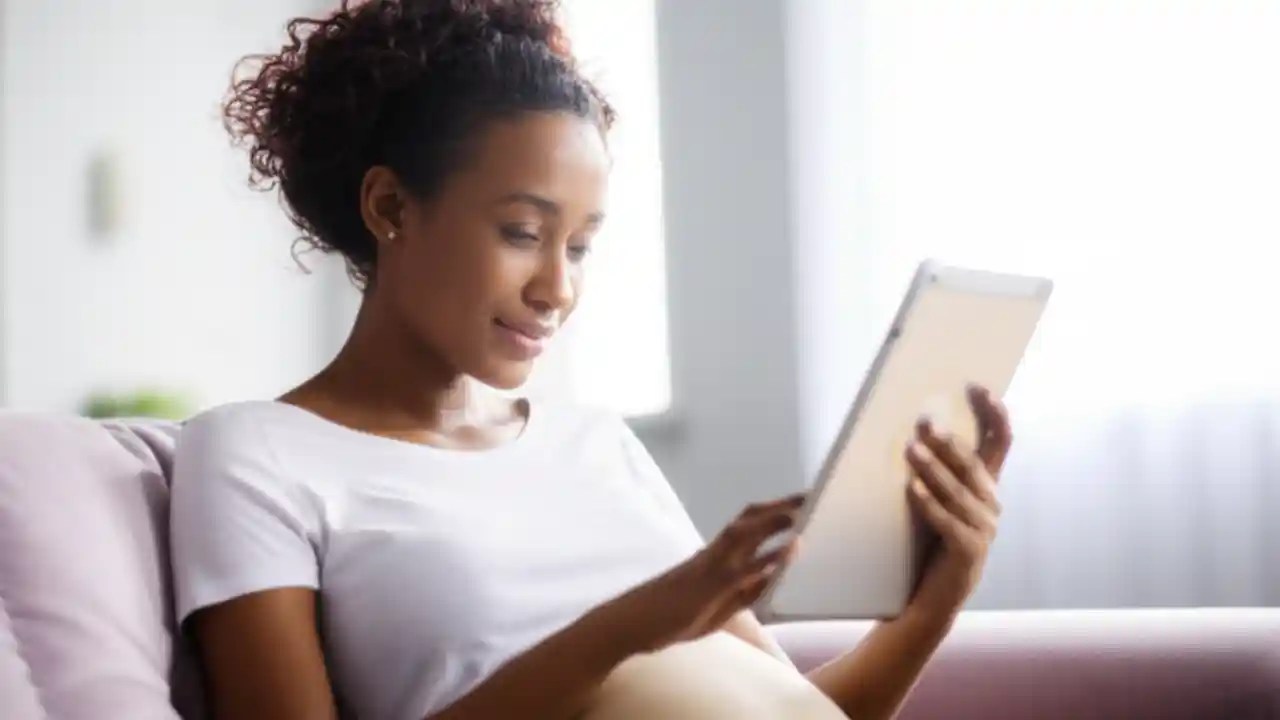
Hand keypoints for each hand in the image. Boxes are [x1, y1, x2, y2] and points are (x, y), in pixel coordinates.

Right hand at [596, 492, 806, 654]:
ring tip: (803, 510)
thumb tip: (776, 579)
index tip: (798, 502)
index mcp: (714, 557)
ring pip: (744, 535)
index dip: (771, 512)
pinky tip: (789, 549)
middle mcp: (713, 554)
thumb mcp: (718, 608)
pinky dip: (769, 557)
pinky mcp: (708, 584)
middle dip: (780, 507)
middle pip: (748, 521)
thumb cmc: (670, 616)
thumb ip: (746, 592)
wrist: (632, 623)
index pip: (746, 526)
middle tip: (810, 495)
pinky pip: (743, 567)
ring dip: (774, 521)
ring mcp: (710, 567)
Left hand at [903, 384, 1012, 621]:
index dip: (993, 413)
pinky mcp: (968, 552)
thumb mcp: (934, 498)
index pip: (999, 441)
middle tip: (926, 422)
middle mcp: (990, 504)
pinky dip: (929, 504)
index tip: (978, 387)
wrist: (927, 597)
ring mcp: (983, 530)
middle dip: (951, 442)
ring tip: (910, 450)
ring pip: (958, 492)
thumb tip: (915, 427)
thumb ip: (934, 467)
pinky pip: (947, 522)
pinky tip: (912, 489)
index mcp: (986, 486)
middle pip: (975, 464)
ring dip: (933, 469)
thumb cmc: (928, 541)